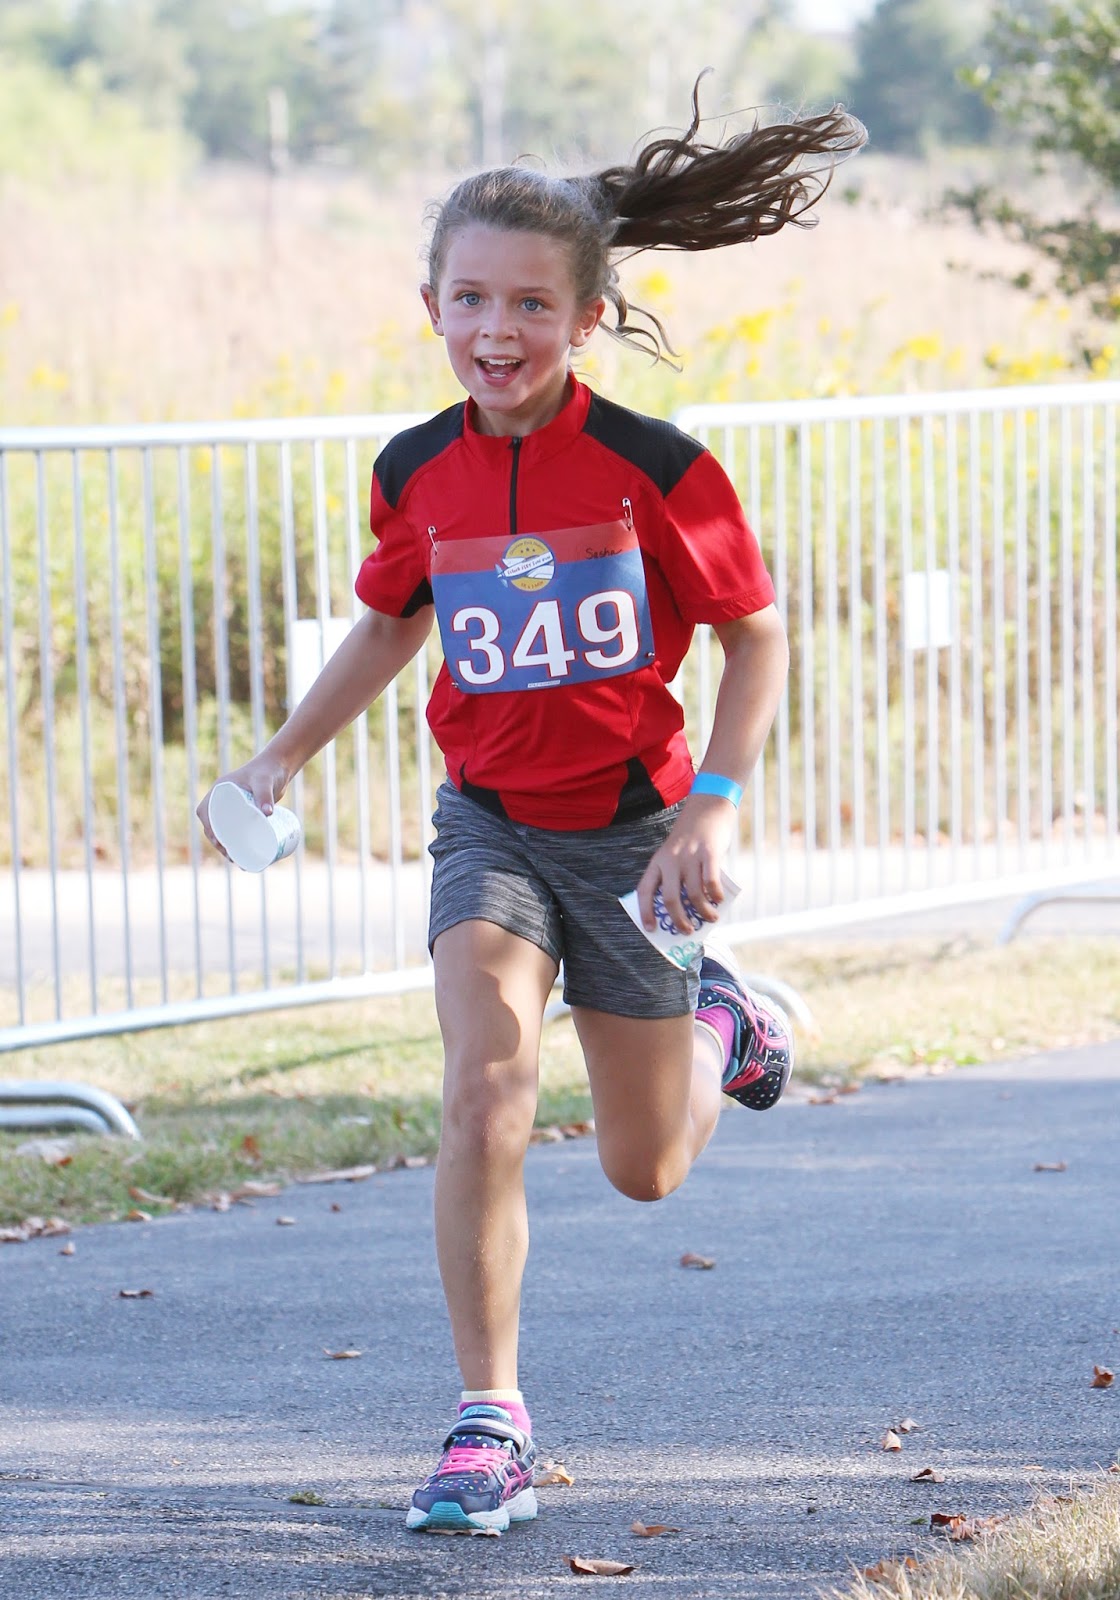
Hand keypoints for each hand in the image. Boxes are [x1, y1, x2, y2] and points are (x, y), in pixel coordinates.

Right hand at [196, 754, 290, 861]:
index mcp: (219, 790)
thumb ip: (265, 794)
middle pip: (213, 825)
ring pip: (223, 829)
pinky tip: (239, 855)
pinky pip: (233, 829)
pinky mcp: (244, 811)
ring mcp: (233, 805)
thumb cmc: (270, 771)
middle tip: (232, 856)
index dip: (209, 830)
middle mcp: (223, 798)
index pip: (205, 812)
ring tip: (237, 860)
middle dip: (217, 843)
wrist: (280, 766)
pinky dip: (233, 842)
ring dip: (225, 845)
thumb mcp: (265, 782)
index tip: (219, 843)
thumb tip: (268, 814)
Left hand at [636, 794, 736, 932]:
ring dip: (703, 912)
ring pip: (694, 894)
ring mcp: (690, 856)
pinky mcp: (710, 853)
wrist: (708, 805)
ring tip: (711, 918)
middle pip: (670, 899)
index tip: (651, 929)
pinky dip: (716, 896)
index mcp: (658, 861)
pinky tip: (719, 900)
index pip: (644, 890)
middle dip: (678, 920)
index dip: (645, 911)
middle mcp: (671, 860)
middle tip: (686, 931)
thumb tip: (689, 909)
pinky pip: (711, 882)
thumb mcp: (675, 852)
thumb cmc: (691, 835)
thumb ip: (678, 876)